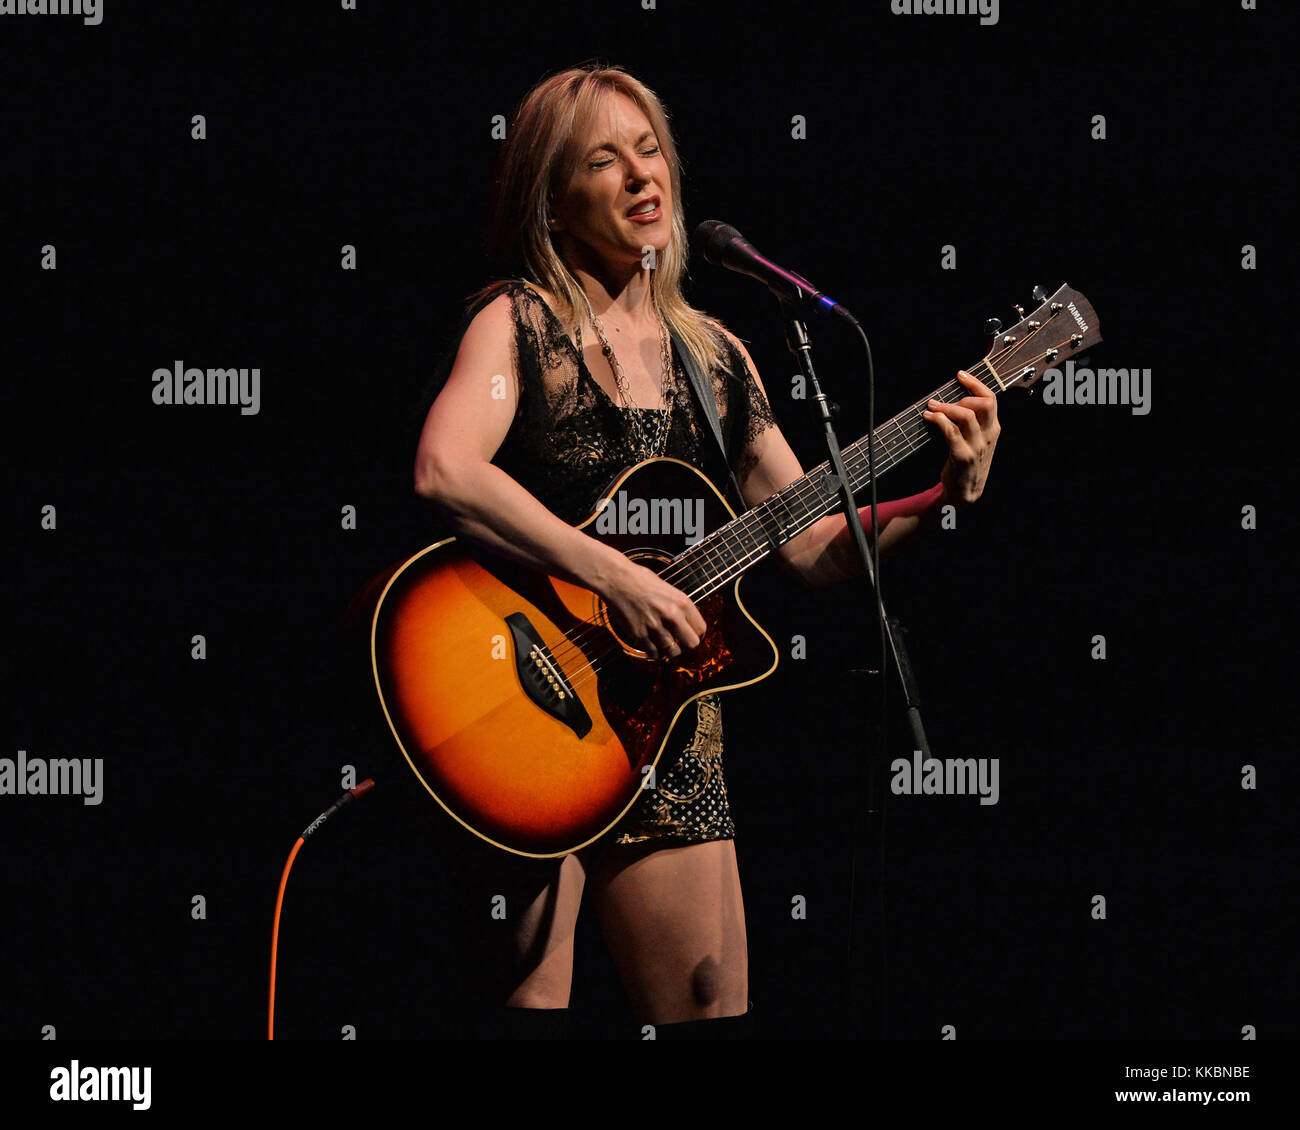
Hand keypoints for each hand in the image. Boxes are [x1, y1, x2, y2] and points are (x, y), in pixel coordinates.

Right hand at [600, 558, 705, 660]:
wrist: (616, 579)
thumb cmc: (640, 580)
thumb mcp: (668, 589)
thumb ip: (679, 607)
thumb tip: (687, 625)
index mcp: (682, 602)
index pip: (701, 630)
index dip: (697, 635)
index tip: (689, 635)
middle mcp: (671, 615)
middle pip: (692, 644)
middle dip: (686, 645)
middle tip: (679, 642)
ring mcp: (655, 626)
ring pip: (673, 652)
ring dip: (669, 650)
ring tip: (664, 643)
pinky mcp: (639, 634)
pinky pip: (653, 653)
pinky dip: (655, 653)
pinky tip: (652, 645)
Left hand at [923, 369, 999, 505]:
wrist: (966, 492)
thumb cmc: (967, 461)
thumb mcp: (976, 439)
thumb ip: (972, 421)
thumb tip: (952, 399)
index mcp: (993, 428)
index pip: (991, 398)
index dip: (975, 383)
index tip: (960, 374)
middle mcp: (989, 435)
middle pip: (983, 403)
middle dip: (961, 395)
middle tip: (939, 399)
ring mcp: (977, 446)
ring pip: (965, 415)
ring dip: (945, 407)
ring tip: (931, 407)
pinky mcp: (963, 456)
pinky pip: (951, 432)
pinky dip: (938, 421)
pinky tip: (929, 418)